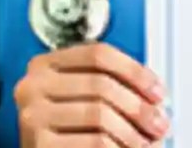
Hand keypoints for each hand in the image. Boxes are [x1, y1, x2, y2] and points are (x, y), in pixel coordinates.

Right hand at [15, 43, 169, 146]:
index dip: (135, 71)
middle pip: (101, 84)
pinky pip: (94, 142)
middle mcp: (33, 86)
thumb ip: (111, 87)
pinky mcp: (39, 144)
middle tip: (158, 123)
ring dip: (132, 133)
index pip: (98, 54)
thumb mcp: (82, 99)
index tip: (157, 91)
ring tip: (145, 143)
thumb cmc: (66, 131)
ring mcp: (33, 116)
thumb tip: (154, 97)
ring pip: (99, 115)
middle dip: (139, 108)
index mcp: (46, 65)